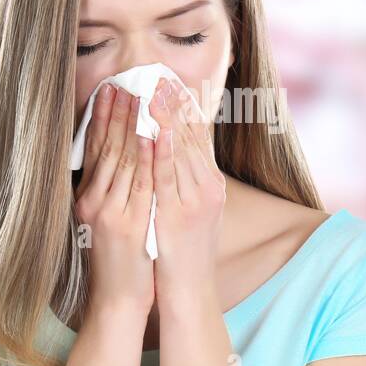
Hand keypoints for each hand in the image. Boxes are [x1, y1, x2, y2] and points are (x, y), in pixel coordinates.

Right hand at [73, 83, 156, 320]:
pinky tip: (152, 132)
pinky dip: (146, 154)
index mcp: (86, 200)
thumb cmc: (116, 265)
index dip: (101, 119)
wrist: (116, 301)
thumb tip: (120, 165)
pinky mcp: (125, 223)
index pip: (92, 151)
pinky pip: (138, 182)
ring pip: (121, 159)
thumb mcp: (105, 225)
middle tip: (123, 83)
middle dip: (115, 114)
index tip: (109, 92)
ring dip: (131, 124)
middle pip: (104, 149)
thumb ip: (109, 195)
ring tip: (139, 96)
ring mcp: (107, 212)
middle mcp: (92, 202)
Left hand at [149, 76, 225, 310]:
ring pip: (182, 151)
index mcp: (209, 185)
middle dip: (176, 104)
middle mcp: (207, 188)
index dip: (186, 107)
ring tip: (156, 89)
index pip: (199, 137)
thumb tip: (171, 156)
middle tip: (162, 73)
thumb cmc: (181, 254)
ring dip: (168, 118)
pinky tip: (156, 130)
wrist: (187, 292)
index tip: (174, 79)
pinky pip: (169, 178)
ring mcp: (195, 201)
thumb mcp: (187, 213)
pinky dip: (164, 152)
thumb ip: (184, 184)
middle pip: (192, 137)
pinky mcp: (178, 215)